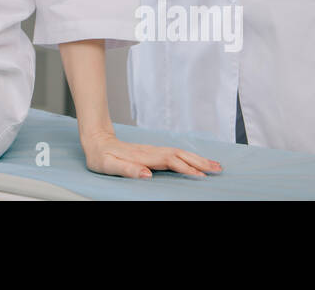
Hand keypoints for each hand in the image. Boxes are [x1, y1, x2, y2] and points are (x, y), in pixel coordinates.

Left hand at [81, 127, 221, 178]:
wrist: (96, 139)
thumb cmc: (100, 156)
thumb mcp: (108, 165)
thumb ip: (127, 169)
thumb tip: (147, 175)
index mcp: (143, 157)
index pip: (170, 161)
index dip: (186, 168)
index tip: (202, 176)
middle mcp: (151, 152)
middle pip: (180, 155)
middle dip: (200, 162)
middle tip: (219, 169)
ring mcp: (153, 150)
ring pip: (179, 153)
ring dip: (198, 158)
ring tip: (215, 165)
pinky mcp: (153, 152)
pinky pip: (175, 154)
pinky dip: (189, 157)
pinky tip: (197, 161)